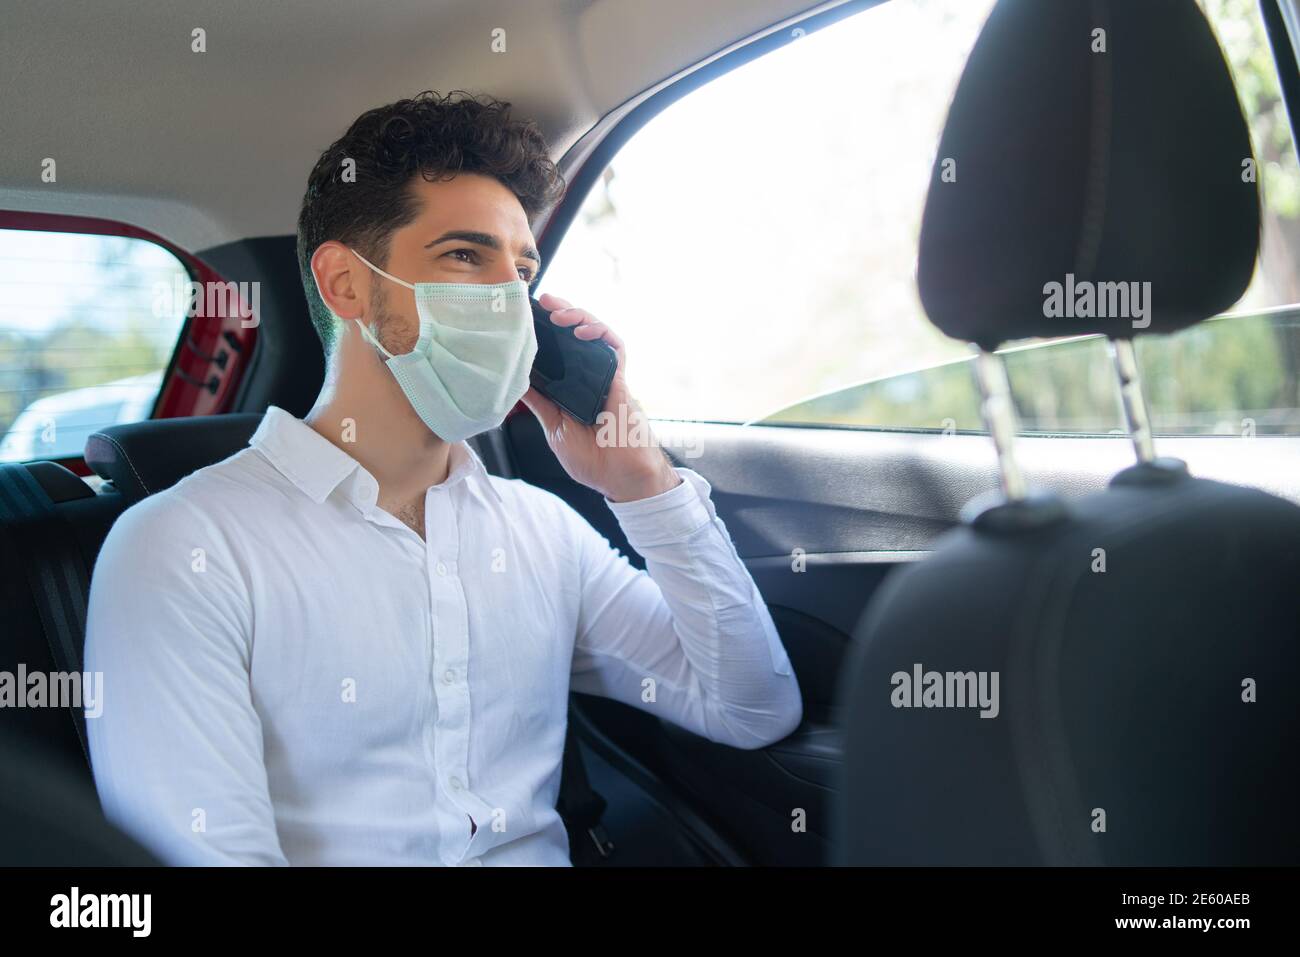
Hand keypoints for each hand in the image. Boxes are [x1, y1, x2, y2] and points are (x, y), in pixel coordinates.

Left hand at [519, 293, 680, 502]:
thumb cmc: (594, 459)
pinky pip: (615, 349)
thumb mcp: (555, 428)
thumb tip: (515, 382)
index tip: (531, 319)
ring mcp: (608, 378)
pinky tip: (582, 331)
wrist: (621, 479)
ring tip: (560, 312)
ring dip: (579, 317)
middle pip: (580, 337)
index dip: (550, 333)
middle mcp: (593, 378)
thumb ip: (539, 403)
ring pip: (598, 335)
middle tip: (543, 304)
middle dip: (564, 314)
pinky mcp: (621, 382)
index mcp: (575, 389)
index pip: (563, 352)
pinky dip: (600, 334)